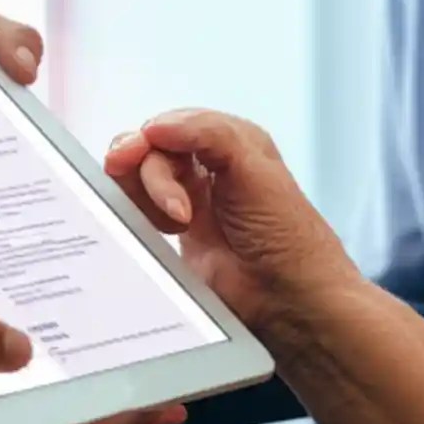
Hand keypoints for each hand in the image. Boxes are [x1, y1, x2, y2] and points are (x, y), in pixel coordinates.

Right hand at [103, 109, 358, 332]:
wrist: (287, 297)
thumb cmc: (285, 236)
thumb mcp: (253, 166)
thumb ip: (210, 134)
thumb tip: (158, 126)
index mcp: (232, 142)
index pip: (176, 125)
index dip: (153, 135)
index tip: (136, 150)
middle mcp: (210, 169)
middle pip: (154, 152)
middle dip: (147, 167)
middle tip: (137, 180)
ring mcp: (192, 202)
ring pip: (143, 181)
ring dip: (147, 194)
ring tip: (176, 219)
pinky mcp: (178, 235)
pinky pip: (142, 213)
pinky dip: (140, 214)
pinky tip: (164, 228)